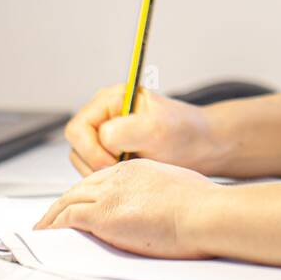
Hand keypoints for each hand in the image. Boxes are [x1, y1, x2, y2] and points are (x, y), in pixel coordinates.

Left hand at [33, 158, 219, 258]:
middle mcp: (118, 177)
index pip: (102, 179)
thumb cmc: (202, 205)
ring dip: (53, 215)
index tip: (80, 202)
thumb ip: (161, 194)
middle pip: (81, 188)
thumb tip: (164, 209)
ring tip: (43, 228)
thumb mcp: (179, 188)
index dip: (86, 192)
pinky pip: (68, 218)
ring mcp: (109, 195)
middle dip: (64, 202)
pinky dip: (54, 225)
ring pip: (68, 200)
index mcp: (136, 169)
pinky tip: (47, 234)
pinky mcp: (103, 215)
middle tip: (53, 215)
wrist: (203, 212)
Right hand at [63, 84, 228, 176]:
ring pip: (83, 161)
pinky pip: (95, 171)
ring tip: (132, 171)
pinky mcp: (113, 155)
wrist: (203, 147)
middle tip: (123, 170)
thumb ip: (125, 130)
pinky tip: (132, 176)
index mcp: (111, 101)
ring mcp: (107, 137)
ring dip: (102, 173)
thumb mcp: (157, 128)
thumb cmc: (185, 132)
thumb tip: (102, 138)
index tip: (113, 162)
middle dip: (95, 163)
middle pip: (77, 146)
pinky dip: (108, 179)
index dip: (91, 149)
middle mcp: (105, 117)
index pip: (78, 128)